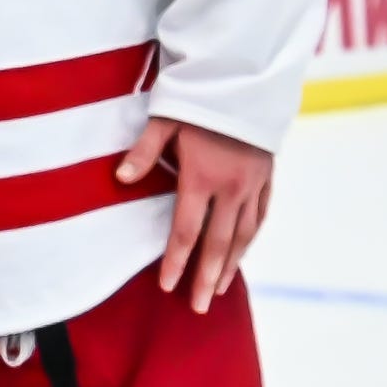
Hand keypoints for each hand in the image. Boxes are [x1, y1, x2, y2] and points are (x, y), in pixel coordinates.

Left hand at [118, 117, 274, 313]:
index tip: (168, 286)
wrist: (247, 79)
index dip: (176, 262)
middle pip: (217, 243)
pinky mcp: (266, 176)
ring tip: (218, 289)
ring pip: (243, 234)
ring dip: (230, 264)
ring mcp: (253, 184)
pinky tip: (241, 253)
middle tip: (198, 308)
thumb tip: (120, 178)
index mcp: (202, 177)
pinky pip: (260, 215)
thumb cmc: (198, 98)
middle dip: (206, 278)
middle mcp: (231, 187)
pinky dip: (250, 238)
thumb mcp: (166, 120)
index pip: (186, 231)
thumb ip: (144, 152)